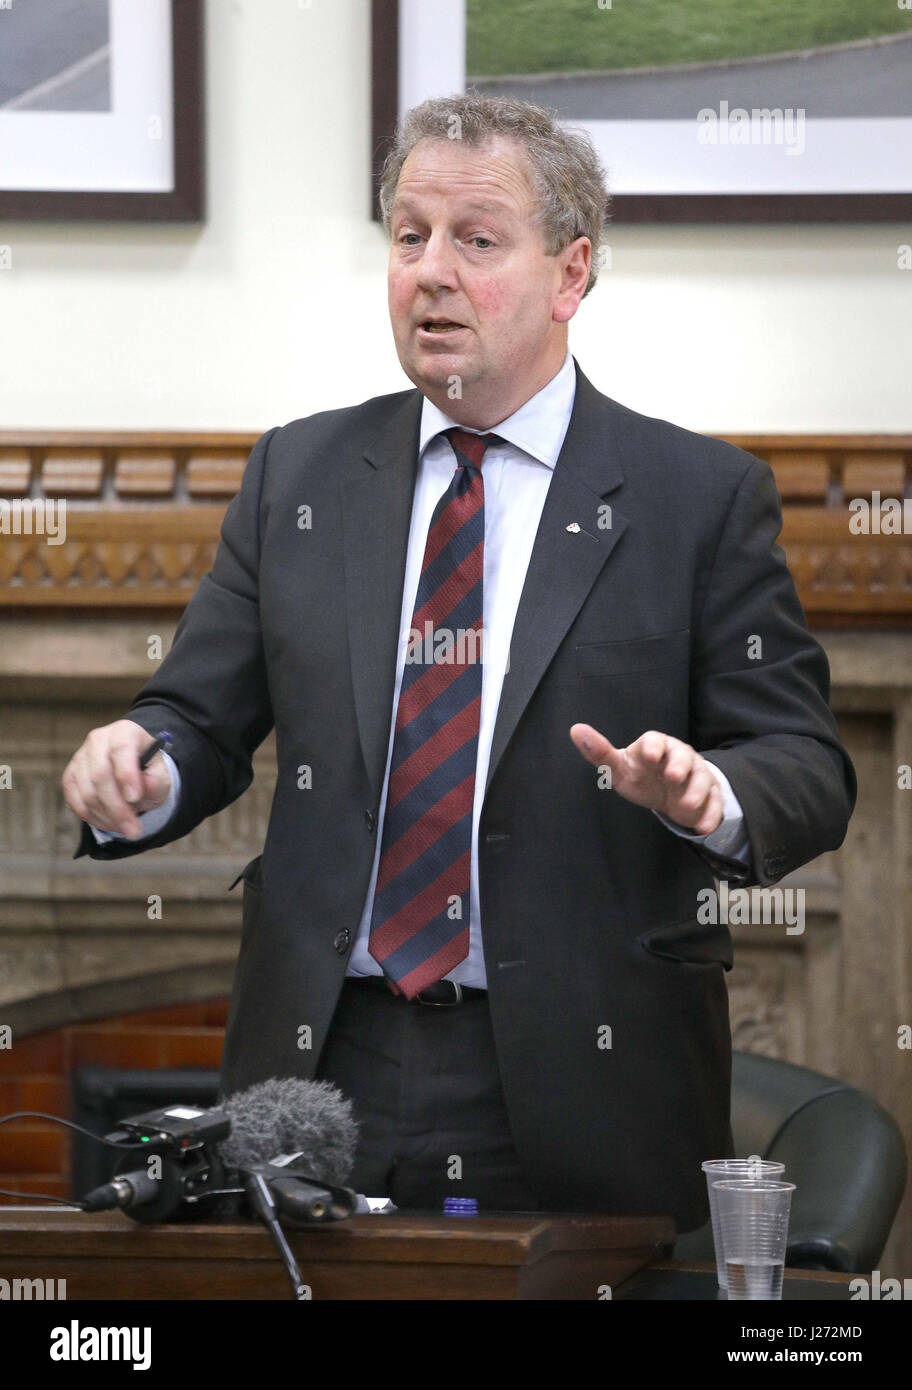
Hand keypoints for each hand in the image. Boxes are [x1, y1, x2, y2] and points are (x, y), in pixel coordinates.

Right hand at [62, 720, 171, 837]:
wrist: (133, 771)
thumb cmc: (148, 771)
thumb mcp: (161, 775)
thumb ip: (156, 781)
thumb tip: (142, 789)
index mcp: (125, 731)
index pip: (121, 749)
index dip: (126, 775)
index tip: (135, 798)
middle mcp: (98, 740)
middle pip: (100, 775)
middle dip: (117, 808)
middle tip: (134, 831)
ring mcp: (80, 757)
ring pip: (87, 792)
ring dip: (107, 817)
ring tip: (126, 828)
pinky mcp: (70, 776)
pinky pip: (74, 801)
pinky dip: (92, 818)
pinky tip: (110, 824)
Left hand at [570, 724, 723, 835]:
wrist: (667, 792)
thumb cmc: (640, 774)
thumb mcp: (618, 767)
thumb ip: (599, 752)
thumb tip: (575, 730)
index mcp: (655, 746)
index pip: (656, 739)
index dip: (654, 746)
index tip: (650, 755)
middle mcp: (679, 756)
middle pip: (683, 755)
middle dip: (680, 765)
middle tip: (673, 777)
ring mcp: (697, 774)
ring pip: (703, 778)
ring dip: (696, 792)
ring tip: (686, 807)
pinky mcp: (709, 794)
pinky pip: (714, 802)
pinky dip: (710, 814)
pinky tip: (702, 827)